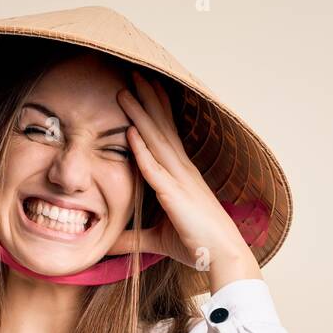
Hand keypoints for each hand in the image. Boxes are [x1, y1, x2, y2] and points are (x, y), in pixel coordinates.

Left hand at [106, 70, 250, 270]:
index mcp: (181, 176)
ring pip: (156, 141)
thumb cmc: (197, 246)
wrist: (223, 259)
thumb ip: (133, 237)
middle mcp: (182, 171)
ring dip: (140, 115)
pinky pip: (155, 169)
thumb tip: (109, 242)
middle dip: (147, 100)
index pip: (166, 136)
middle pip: (161, 128)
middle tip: (133, 73)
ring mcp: (180, 181)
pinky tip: (130, 132)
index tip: (145, 88)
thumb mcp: (156, 240)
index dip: (156, 111)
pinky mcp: (175, 197)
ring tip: (125, 91)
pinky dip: (141, 150)